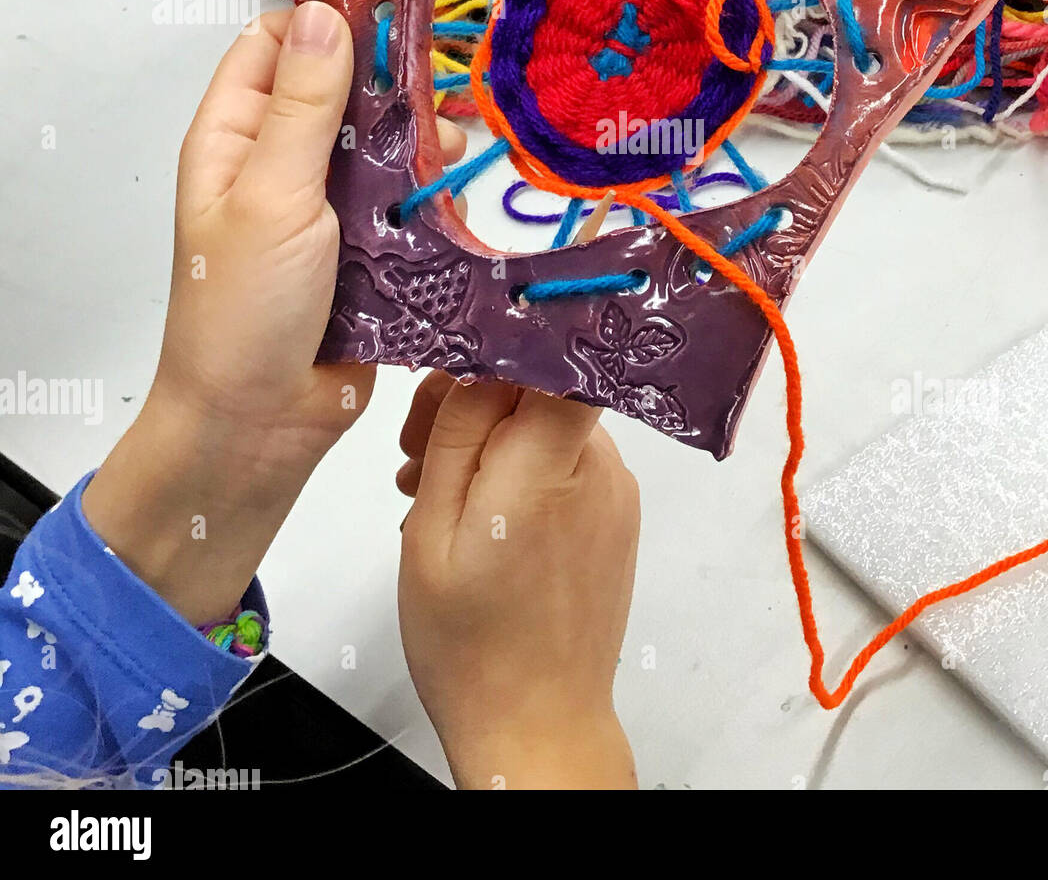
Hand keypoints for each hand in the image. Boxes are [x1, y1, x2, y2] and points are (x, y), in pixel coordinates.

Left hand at [84, 2, 464, 622]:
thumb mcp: (270, 196)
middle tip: (441, 87)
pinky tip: (461, 195)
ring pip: (386, 146)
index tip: (395, 10)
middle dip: (392, 85)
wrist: (261, 426)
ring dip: (420, 144)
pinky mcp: (369, 249)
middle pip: (343, 90)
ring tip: (456, 146)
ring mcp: (327, 206)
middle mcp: (281, 162)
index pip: (278, 44)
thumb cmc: (241, 312)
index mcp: (236, 136)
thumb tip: (327, 16)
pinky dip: (433, 195)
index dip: (329, 20)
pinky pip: (408, 202)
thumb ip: (305, 107)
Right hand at [397, 373, 639, 789]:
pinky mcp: (615, 515)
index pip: (559, 348)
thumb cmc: (471, 642)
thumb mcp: (434, 527)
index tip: (451, 363)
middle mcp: (600, 466)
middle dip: (474, 400)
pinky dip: (518, 470)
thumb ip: (459, 430)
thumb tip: (476, 356)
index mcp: (553, 462)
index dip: (504, 338)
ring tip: (433, 494)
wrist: (535, 725)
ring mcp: (615, 491)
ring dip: (490, 440)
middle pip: (540, 385)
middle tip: (416, 453)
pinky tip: (475, 514)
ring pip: (547, 423)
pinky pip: (563, 461)